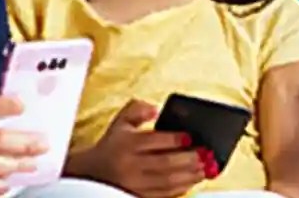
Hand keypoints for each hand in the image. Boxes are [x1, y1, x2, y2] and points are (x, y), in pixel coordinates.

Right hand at [77, 99, 213, 197]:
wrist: (93, 172)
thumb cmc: (114, 143)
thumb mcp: (121, 121)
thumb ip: (138, 108)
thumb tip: (155, 109)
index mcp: (126, 144)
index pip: (153, 141)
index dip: (174, 139)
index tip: (190, 138)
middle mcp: (130, 165)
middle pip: (164, 164)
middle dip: (188, 160)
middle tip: (205, 154)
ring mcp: (134, 184)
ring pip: (167, 182)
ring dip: (189, 176)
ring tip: (205, 168)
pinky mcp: (138, 196)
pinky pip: (163, 195)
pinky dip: (181, 189)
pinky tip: (193, 181)